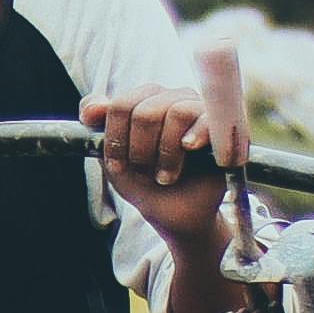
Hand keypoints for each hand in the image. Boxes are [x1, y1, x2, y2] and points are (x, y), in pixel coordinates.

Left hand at [79, 75, 243, 253]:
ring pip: (176, 112)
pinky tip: (188, 149)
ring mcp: (198, 107)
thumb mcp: (114, 160)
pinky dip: (195, 136)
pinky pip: (207, 117)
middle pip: (145, 110)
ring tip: (166, 176)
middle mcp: (170, 97)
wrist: (177, 215)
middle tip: (146, 172)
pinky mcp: (223, 124)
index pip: (120, 105)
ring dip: (166, 152)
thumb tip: (90, 108)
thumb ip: (100, 131)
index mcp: (142, 100)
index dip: (115, 140)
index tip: (118, 165)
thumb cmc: (145, 183)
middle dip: (140, 151)